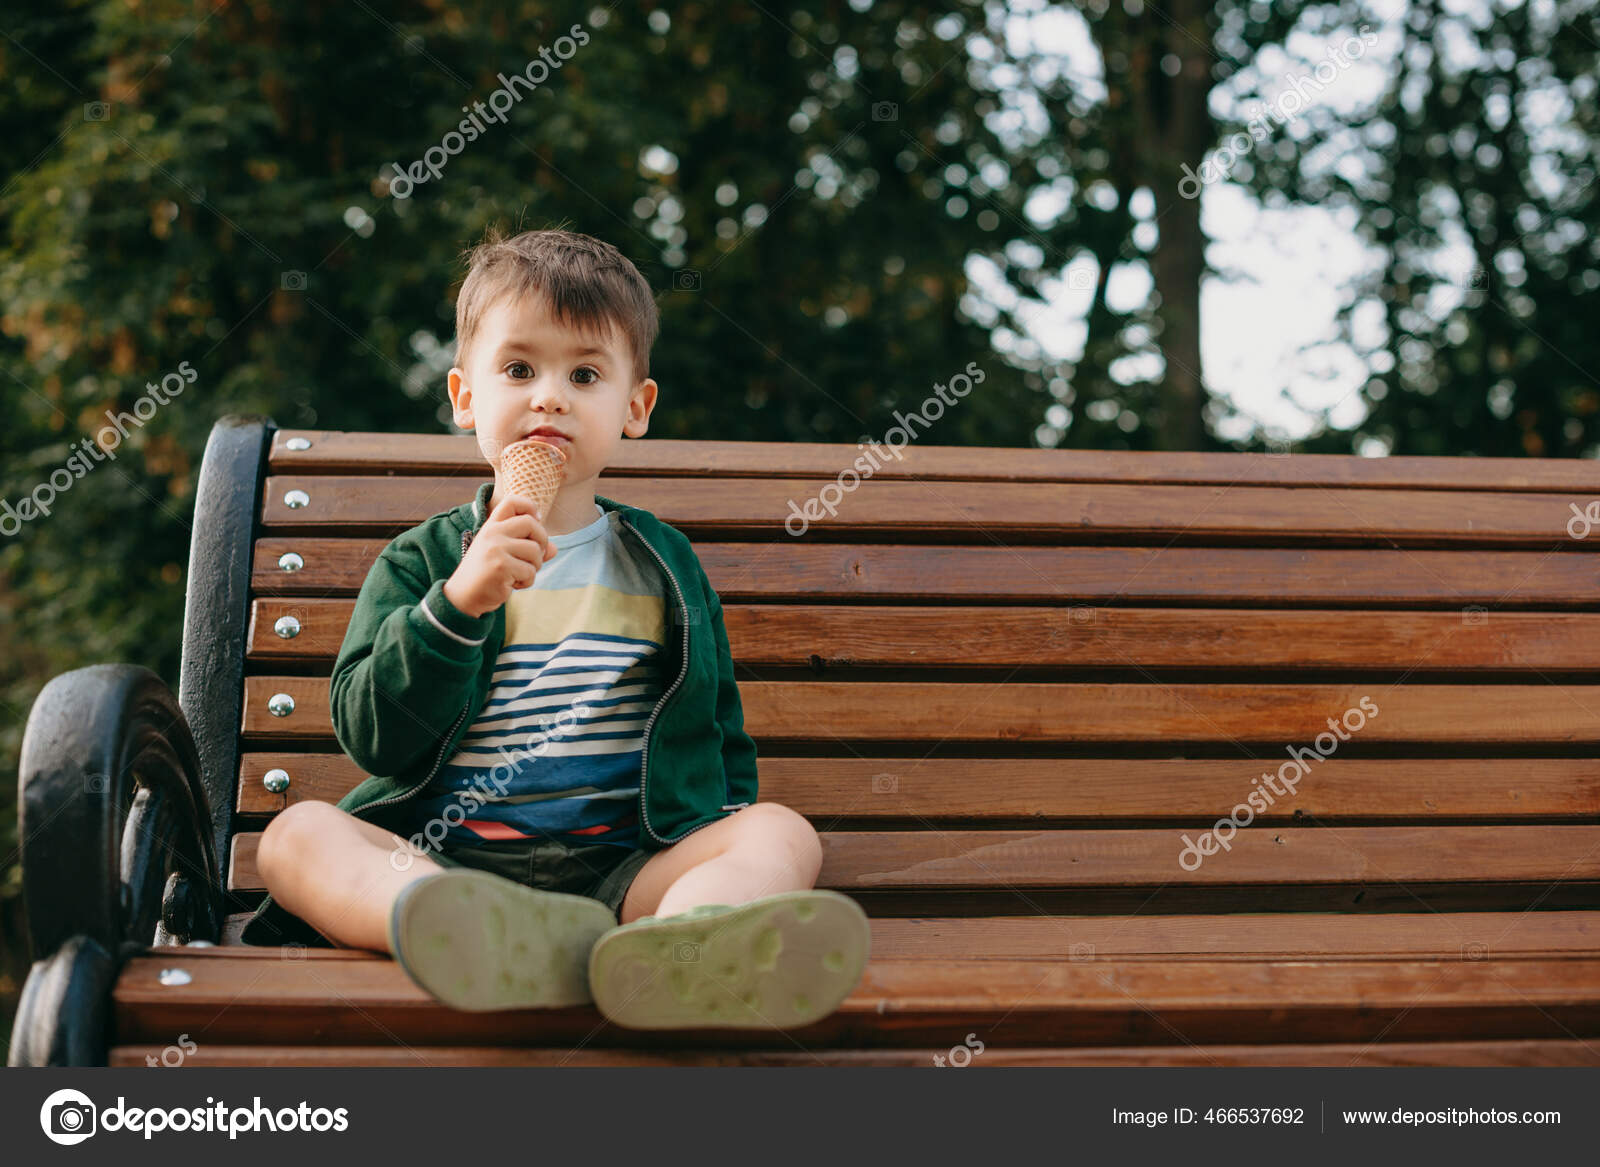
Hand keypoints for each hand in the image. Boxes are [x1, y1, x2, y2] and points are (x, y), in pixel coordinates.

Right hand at [442, 493, 556, 617]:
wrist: (464, 597)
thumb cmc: (487, 574)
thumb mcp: (505, 555)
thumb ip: (529, 548)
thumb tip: (554, 549)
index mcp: (491, 526)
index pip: (511, 502)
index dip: (529, 507)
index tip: (535, 520)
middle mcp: (492, 533)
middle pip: (530, 523)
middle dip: (542, 541)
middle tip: (535, 557)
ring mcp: (496, 549)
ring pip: (535, 550)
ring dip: (534, 566)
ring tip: (520, 574)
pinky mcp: (501, 567)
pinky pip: (530, 571)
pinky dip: (527, 581)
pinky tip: (513, 584)